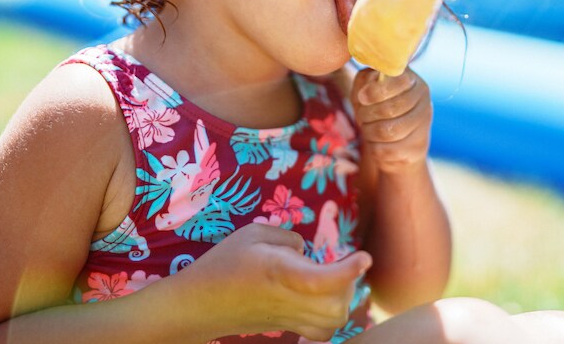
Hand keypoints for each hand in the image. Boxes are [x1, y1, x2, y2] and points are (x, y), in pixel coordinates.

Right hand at [174, 223, 370, 340]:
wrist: (200, 304)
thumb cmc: (224, 263)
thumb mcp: (253, 233)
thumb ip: (289, 237)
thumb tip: (307, 252)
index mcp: (281, 272)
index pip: (324, 279)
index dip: (350, 269)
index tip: (363, 256)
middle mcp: (290, 299)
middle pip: (337, 304)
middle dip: (348, 282)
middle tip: (339, 262)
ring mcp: (289, 318)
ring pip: (334, 320)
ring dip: (343, 298)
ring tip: (332, 279)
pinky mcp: (287, 327)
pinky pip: (323, 331)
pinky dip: (333, 318)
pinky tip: (324, 301)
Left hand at [351, 68, 431, 174]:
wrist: (393, 140)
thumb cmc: (376, 107)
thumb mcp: (368, 88)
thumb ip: (366, 81)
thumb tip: (366, 89)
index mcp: (413, 82)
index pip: (398, 82)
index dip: (376, 91)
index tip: (362, 97)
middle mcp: (424, 102)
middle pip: (390, 109)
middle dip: (366, 114)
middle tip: (361, 115)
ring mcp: (424, 127)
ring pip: (387, 131)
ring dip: (368, 131)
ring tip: (366, 128)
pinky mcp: (418, 148)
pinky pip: (387, 150)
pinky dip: (374, 147)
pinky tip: (375, 142)